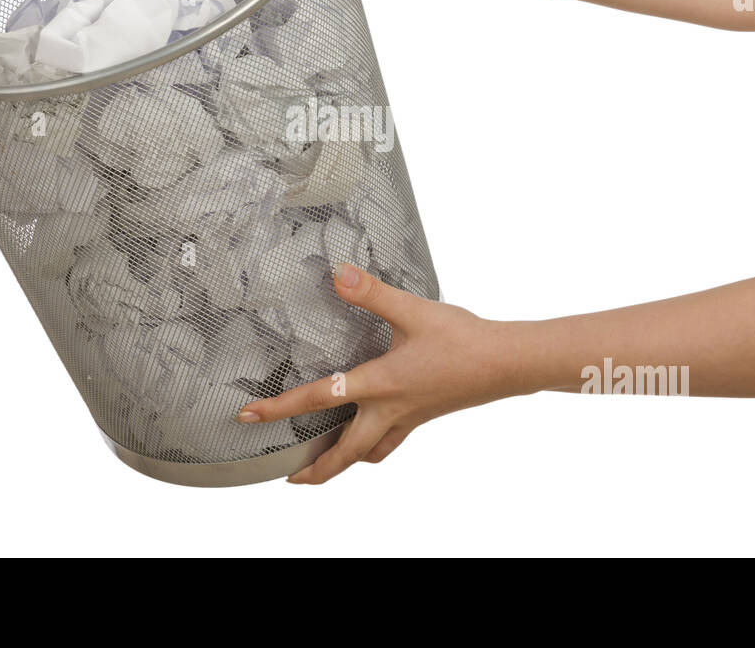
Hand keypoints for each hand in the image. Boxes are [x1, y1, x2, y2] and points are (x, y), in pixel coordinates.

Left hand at [236, 263, 525, 483]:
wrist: (506, 363)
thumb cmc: (463, 340)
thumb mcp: (413, 311)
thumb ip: (372, 293)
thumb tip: (339, 275)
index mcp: (380, 383)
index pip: (319, 398)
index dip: (279, 408)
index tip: (248, 417)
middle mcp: (390, 408)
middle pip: (344, 452)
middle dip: (315, 470)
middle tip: (290, 479)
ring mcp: (408, 417)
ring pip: (368, 453)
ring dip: (343, 464)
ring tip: (325, 468)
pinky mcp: (423, 415)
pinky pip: (392, 441)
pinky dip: (374, 448)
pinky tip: (372, 438)